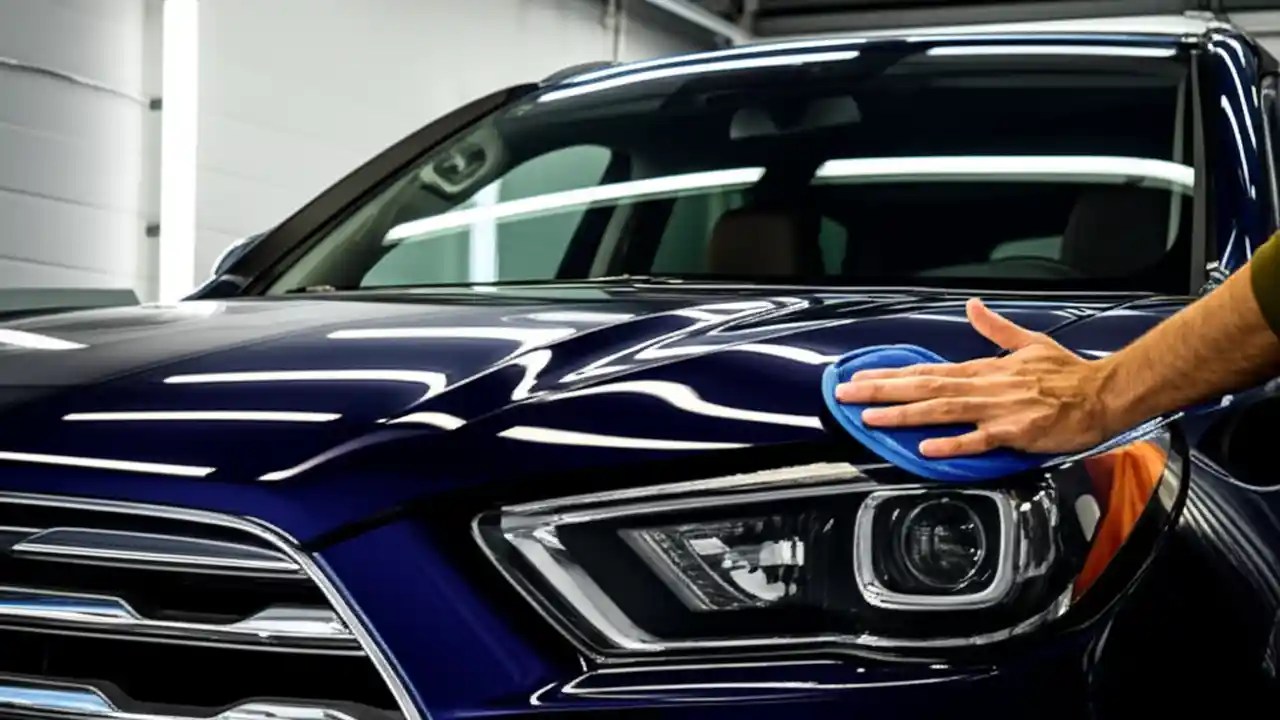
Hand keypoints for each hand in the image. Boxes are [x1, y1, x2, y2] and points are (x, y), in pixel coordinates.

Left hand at [834, 298, 1116, 457]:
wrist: (1104, 393)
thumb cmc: (1068, 373)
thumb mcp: (1028, 342)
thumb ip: (995, 327)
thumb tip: (973, 305)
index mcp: (983, 369)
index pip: (927, 370)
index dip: (891, 374)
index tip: (860, 377)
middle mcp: (983, 386)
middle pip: (924, 387)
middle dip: (882, 391)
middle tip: (847, 395)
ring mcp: (997, 410)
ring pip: (941, 411)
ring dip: (904, 414)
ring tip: (871, 418)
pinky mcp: (1015, 432)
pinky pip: (978, 440)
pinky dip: (952, 444)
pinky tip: (927, 448)